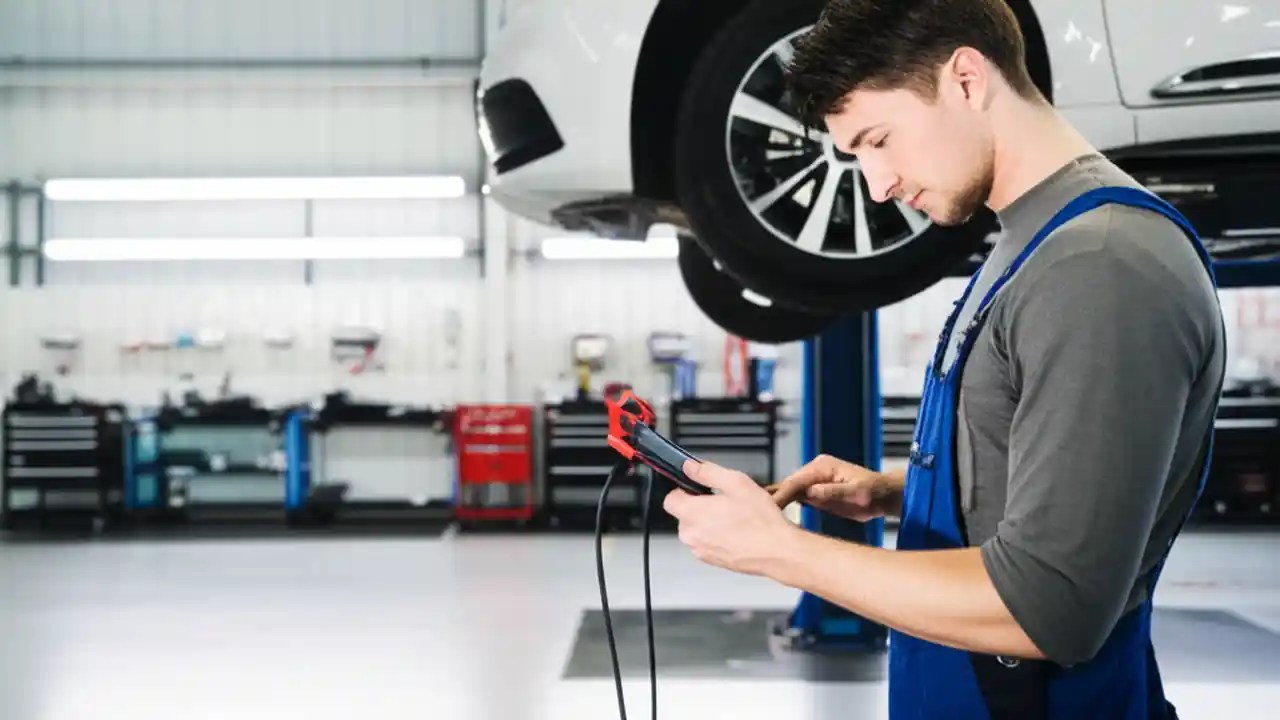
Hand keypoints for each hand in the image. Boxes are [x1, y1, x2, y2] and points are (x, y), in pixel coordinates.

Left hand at [663, 459, 797, 576]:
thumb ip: (707, 471)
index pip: (670, 499)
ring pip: (696, 529)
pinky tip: (738, 531)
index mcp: (692, 514)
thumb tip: (689, 467)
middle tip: (724, 502)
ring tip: (734, 517)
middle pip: (684, 515)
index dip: (684, 490)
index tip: (697, 488)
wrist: (777, 551)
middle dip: (699, 506)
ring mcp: (701, 550)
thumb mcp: (736, 482)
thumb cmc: (760, 521)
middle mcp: (691, 535)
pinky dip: (718, 536)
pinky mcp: (712, 561)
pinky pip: (708, 542)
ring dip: (709, 522)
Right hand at [765, 454, 900, 521]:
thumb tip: (813, 491)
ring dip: (773, 502)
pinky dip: (782, 505)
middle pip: (787, 485)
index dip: (781, 495)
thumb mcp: (858, 493)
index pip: (796, 482)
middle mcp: (814, 471)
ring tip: (754, 514)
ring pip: (788, 491)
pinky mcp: (814, 493)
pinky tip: (769, 514)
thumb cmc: (874, 492)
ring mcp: (813, 481)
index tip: (768, 508)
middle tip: (753, 513)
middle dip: (771, 498)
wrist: (883, 497)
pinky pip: (794, 498)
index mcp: (822, 467)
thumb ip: (835, 492)